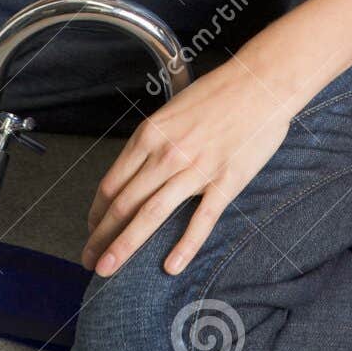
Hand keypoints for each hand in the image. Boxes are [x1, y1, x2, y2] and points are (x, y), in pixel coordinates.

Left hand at [82, 56, 293, 278]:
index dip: (96, 213)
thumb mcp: (174, 109)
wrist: (262, 81)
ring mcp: (196, 169)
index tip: (91, 229)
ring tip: (108, 269)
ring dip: (124, 246)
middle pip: (123, 204)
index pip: (112, 183)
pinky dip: (184, 247)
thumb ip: (154, 140)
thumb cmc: (221, 91)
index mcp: (151, 134)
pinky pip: (200, 221)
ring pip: (150, 216)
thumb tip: (137, 170)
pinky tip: (171, 267)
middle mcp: (167, 154)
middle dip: (100, 238)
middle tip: (89, 259)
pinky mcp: (225, 181)